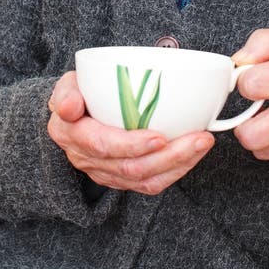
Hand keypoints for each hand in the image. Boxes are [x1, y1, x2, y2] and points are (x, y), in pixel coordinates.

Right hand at [47, 70, 214, 194]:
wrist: (72, 117)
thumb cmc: (76, 95)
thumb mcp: (66, 85)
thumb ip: (66, 92)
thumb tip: (69, 107)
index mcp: (72, 135)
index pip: (103, 145)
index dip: (132, 145)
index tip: (160, 136)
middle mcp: (87, 160)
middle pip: (131, 168)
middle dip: (170, 156)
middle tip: (200, 138)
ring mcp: (105, 173)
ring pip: (145, 179)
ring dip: (179, 164)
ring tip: (203, 144)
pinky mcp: (121, 178)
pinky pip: (150, 183)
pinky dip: (175, 171)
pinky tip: (194, 154)